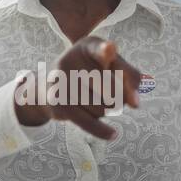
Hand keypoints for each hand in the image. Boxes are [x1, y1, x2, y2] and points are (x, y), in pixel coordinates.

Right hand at [14, 35, 141, 139]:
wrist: (45, 89)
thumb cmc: (88, 75)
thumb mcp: (108, 66)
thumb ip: (129, 77)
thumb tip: (135, 103)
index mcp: (87, 46)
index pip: (99, 49)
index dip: (106, 51)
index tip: (110, 50)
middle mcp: (71, 61)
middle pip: (113, 87)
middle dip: (120, 97)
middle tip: (113, 95)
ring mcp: (63, 84)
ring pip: (105, 107)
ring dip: (107, 110)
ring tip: (94, 101)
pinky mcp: (60, 105)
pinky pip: (88, 122)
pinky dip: (102, 130)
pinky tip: (113, 134)